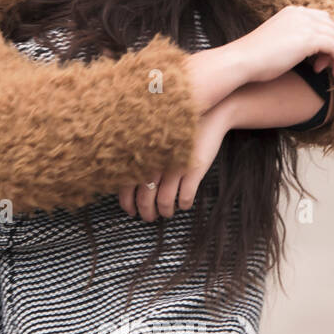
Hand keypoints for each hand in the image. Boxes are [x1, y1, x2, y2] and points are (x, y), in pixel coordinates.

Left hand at [119, 100, 231, 220]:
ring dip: (165, 211)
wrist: (207, 115)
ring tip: (167, 213)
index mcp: (141, 157)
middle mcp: (154, 163)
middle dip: (147, 213)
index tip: (131, 211)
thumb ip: (142, 159)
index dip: (127, 204)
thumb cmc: (176, 131)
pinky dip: (183, 205)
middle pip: (144, 199)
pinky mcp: (193, 170)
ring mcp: (173, 168)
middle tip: (150, 217)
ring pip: (164, 201)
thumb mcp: (154, 143)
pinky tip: (183, 205)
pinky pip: (185, 197)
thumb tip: (130, 184)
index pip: (125, 187)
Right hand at [232, 5, 333, 84]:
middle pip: (332, 27)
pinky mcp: (310, 39)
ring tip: (322, 70)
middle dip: (331, 47)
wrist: (241, 61)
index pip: (321, 20)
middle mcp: (301, 14)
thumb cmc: (253, 58)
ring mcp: (306, 24)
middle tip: (319, 65)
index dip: (324, 39)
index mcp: (292, 12)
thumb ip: (293, 38)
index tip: (315, 58)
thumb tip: (307, 49)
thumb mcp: (276, 41)